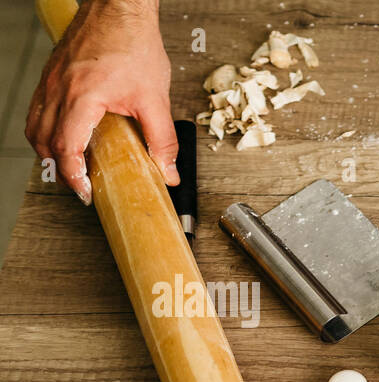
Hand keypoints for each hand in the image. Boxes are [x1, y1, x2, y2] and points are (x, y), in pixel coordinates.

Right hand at [26, 0, 176, 204]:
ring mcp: (51, 81)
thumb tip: (168, 171)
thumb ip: (162, 140)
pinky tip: (65, 136)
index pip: (66, 147)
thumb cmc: (133, 43)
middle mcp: (59, 89)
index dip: (73, 175)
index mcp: (82, 97)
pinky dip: (46, 129)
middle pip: (44, 141)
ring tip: (72, 166)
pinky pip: (38, 109)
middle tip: (80, 184)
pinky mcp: (52, 75)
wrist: (119, 9)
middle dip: (59, 168)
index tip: (84, 192)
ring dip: (49, 150)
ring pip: (35, 126)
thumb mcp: (155, 99)